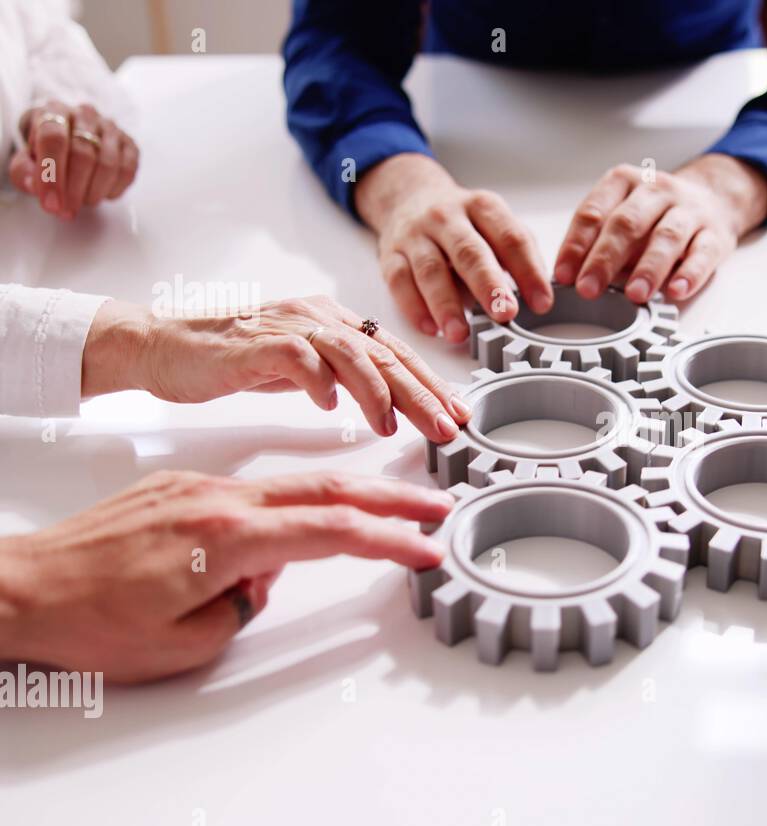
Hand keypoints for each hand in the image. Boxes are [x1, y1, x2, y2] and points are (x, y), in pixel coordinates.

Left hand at [0, 470, 450, 682]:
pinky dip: (280, 513)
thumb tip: (262, 580)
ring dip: (339, 500)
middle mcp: (219, 499)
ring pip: (289, 486)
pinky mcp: (178, 487)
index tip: (426, 546)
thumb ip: (245, 607)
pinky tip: (272, 547)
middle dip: (388, 497)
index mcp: (227, 538)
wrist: (19, 588)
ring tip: (369, 524)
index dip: (388, 539)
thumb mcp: (185, 643)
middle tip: (433, 505)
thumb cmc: (89, 622)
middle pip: (326, 487)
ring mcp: (197, 486)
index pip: (331, 531)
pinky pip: (248, 494)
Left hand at [8, 101, 138, 218]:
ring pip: (108, 165)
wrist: (69, 138)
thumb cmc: (48, 151)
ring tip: (82, 202)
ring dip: (94, 192)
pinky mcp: (130, 145)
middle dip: (74, 190)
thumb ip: (24, 172)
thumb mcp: (27, 160)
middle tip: (66, 211)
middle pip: (83, 154)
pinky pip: (128, 171)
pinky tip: (101, 194)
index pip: (54, 138)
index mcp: (54, 112)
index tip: (51, 203)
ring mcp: (111, 129)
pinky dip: (114, 190)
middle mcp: (85, 115)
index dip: (53, 175)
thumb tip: (35, 186)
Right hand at [82, 295, 471, 442]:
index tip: (459, 414)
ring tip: (392, 426)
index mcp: (334, 321)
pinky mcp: (255, 343)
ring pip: (351, 354)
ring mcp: (287, 326)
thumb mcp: (304, 368)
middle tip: (446, 427)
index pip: (396, 352)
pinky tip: (329, 406)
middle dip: (421, 394)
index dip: (432, 384)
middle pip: (384, 354)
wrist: (164, 345)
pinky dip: (317, 381)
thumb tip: (392, 401)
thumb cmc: (233, 359)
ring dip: (377, 393)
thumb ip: (344, 376)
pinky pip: (297, 357)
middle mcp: (317, 316)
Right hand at [355, 153, 553, 341]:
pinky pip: (399, 281)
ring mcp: (416, 235)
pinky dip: (413, 307)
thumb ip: (518, 254)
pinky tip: (430, 328)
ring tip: (460, 333)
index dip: (529, 271)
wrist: (408, 197)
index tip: (542, 302)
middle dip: (488, 285)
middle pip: (469, 252)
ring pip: (430, 269)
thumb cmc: (463, 223)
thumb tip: (541, 294)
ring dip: (446, 304)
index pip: (510, 238)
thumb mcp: (495, 226)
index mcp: (482, 207)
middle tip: (505, 315)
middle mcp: (447, 217)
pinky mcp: (390, 254)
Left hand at [553, 153, 766, 303]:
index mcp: (624, 182)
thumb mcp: (622, 214)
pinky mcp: (715, 234)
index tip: (564, 275)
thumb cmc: (656, 213)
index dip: (576, 245)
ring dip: (648, 268)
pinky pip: (703, 254)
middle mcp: (657, 191)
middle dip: (605, 259)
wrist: (714, 197)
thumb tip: (572, 277)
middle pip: (627, 223)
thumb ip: (598, 241)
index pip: (594, 212)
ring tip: (634, 294)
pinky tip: (676, 290)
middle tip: (589, 288)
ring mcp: (689, 211)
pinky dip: (690, 274)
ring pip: (667, 237)